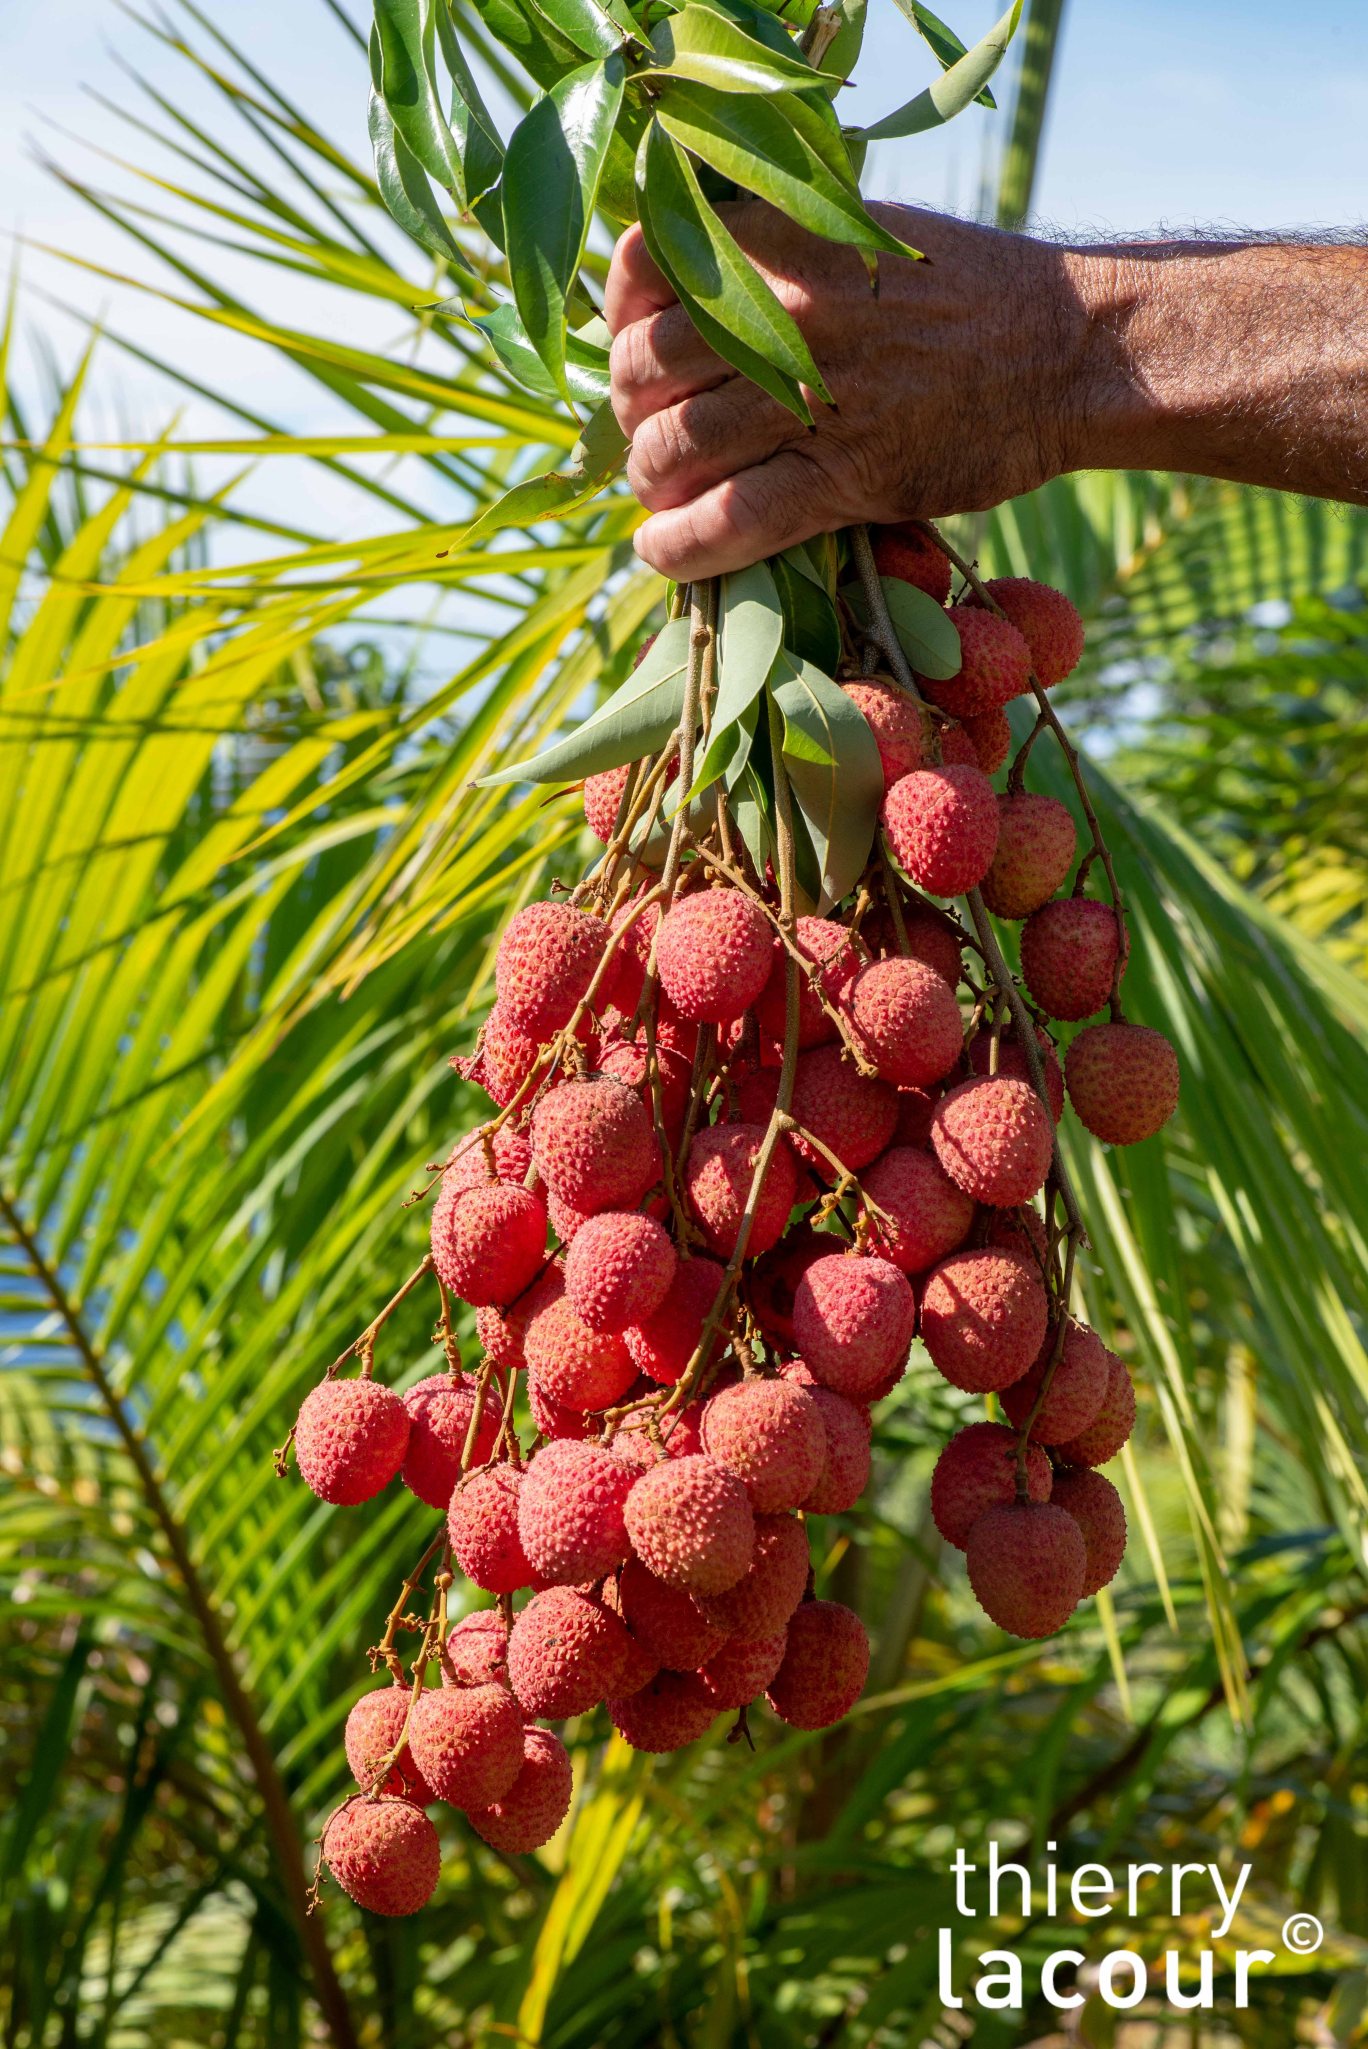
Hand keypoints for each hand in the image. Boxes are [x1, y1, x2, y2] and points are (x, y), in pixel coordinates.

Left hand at [605, 202, 1089, 579]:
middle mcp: (785, 312)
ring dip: (652, 484)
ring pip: (674, 450)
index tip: (632, 347)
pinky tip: (663, 552)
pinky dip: (680, 548)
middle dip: (632, 414)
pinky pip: (728, 521)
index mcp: (786, 239)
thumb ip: (776, 251)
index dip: (619, 317)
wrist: (1068, 349)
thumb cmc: (966, 294)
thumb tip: (685, 294)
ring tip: (664, 496)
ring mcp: (813, 397)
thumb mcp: (864, 230)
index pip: (645, 268)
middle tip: (653, 434)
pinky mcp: (845, 476)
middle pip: (643, 371)